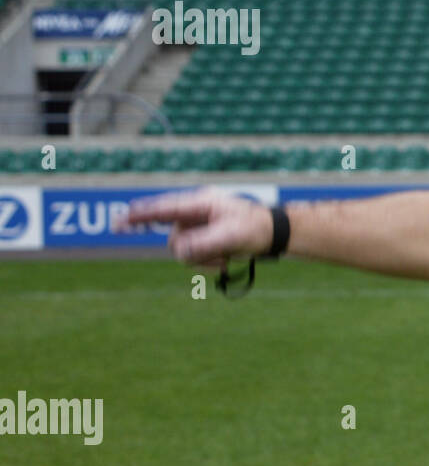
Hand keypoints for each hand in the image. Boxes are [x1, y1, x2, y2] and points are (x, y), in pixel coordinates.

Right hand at [112, 187, 273, 266]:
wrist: (273, 234)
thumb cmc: (256, 228)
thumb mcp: (232, 236)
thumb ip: (205, 244)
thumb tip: (180, 253)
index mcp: (201, 203)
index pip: (164, 209)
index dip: (140, 216)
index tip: (118, 222)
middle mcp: (195, 213)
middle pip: (175, 238)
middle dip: (195, 253)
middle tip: (219, 258)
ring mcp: (197, 226)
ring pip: (182, 250)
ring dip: (203, 259)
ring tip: (225, 259)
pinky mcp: (202, 238)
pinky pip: (192, 256)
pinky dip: (206, 262)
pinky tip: (224, 261)